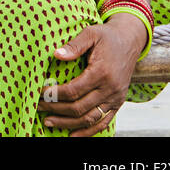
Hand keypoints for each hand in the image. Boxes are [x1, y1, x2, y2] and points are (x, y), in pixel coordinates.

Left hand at [37, 15, 147, 135]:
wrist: (130, 41)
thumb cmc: (107, 36)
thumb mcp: (91, 33)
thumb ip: (74, 45)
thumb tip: (55, 54)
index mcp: (102, 72)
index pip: (74, 90)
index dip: (54, 94)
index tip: (39, 93)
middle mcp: (110, 89)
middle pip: (80, 108)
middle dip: (56, 110)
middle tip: (39, 107)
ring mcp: (116, 98)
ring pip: (90, 119)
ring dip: (68, 124)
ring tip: (49, 123)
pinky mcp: (118, 103)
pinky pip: (104, 122)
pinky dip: (89, 132)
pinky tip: (72, 135)